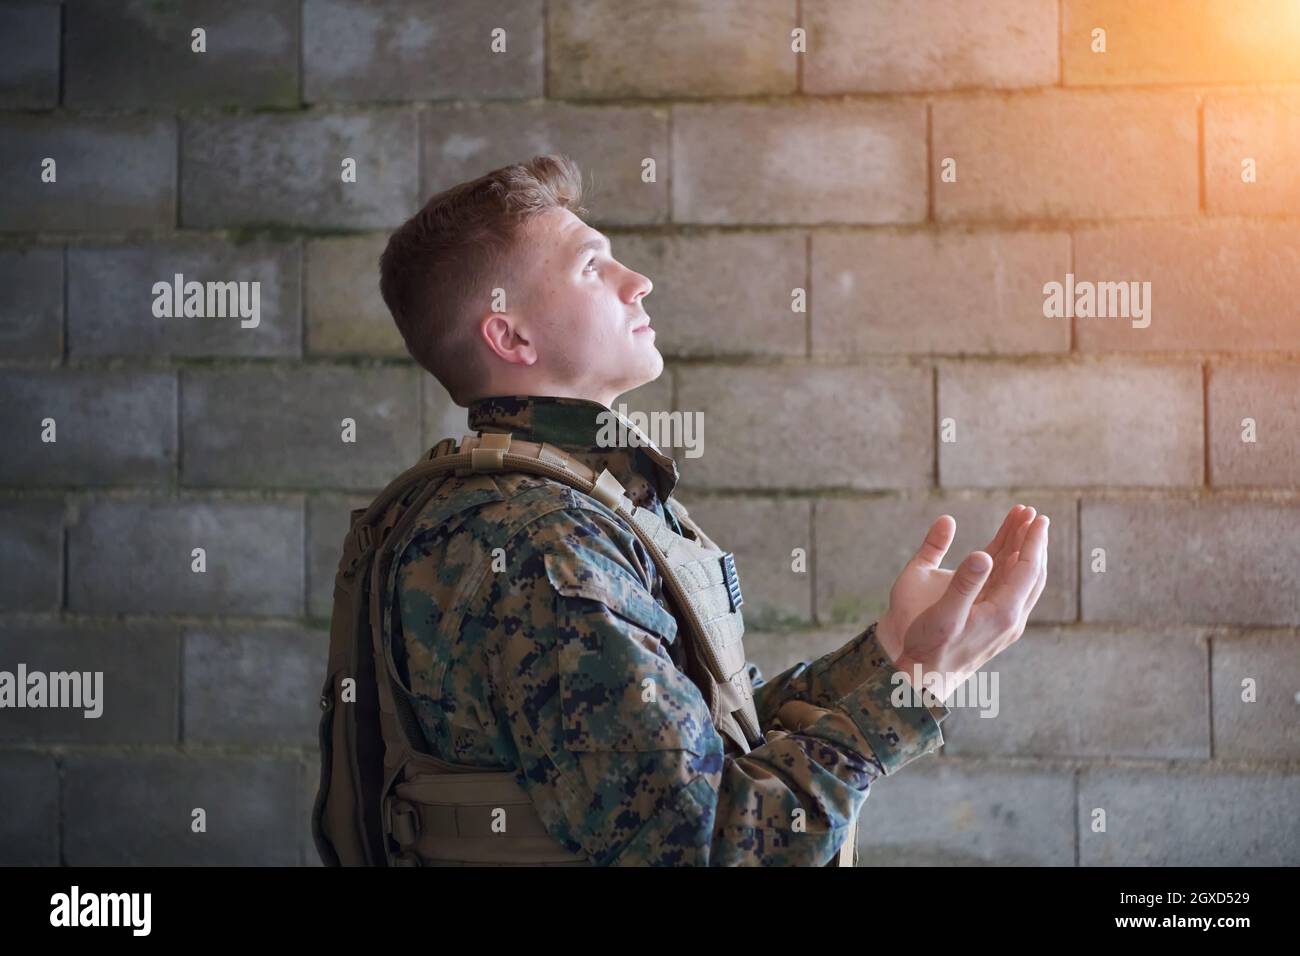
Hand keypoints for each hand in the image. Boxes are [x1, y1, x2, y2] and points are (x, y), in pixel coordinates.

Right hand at [887, 511, 1048, 700]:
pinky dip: (1011, 566)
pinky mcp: (994, 625)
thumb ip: (963, 583)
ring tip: (1022, 525)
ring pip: (1022, 581)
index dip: (1032, 540)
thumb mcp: (943, 614)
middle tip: (1033, 514)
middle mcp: (1011, 619)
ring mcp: (1005, 623)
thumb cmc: (928, 646)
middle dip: (1033, 542)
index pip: (1027, 569)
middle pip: (1032, 573)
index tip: (1037, 516)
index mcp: (1003, 613)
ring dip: (1023, 551)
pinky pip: (1010, 589)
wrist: (922, 680)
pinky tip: (1005, 554)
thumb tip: (982, 554)